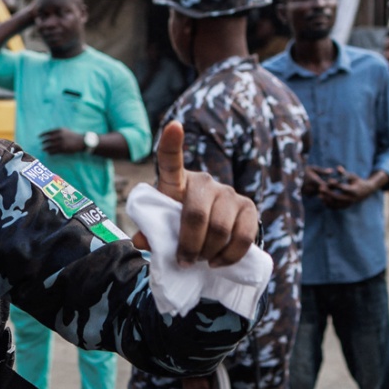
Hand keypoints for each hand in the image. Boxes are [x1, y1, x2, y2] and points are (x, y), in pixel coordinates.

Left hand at [39, 127, 86, 154]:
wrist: (82, 141)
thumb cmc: (73, 135)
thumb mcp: (65, 130)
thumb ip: (57, 132)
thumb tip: (48, 134)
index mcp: (60, 130)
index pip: (48, 132)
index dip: (42, 134)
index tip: (39, 137)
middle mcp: (60, 136)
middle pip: (48, 139)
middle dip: (44, 142)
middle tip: (41, 144)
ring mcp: (61, 142)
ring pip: (50, 146)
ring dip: (45, 148)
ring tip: (43, 149)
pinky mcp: (63, 149)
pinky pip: (54, 151)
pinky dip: (50, 152)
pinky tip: (48, 153)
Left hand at [142, 121, 257, 266]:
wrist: (210, 235)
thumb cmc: (179, 227)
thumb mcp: (162, 228)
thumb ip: (150, 232)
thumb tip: (140, 241)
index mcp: (177, 183)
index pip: (171, 160)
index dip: (171, 143)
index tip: (174, 127)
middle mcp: (205, 182)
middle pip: (197, 215)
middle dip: (189, 245)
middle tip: (185, 260)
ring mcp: (229, 193)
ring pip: (220, 229)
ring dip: (208, 253)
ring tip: (200, 260)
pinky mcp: (248, 207)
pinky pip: (243, 237)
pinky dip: (228, 256)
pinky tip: (218, 262)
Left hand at [317, 168, 383, 209]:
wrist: (365, 192)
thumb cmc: (357, 181)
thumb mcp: (352, 176)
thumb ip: (344, 173)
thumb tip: (338, 167)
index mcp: (353, 190)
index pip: (343, 188)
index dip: (335, 184)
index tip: (328, 180)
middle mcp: (351, 199)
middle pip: (337, 198)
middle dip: (328, 193)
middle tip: (320, 188)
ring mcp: (348, 204)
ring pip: (336, 204)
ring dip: (327, 200)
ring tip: (319, 195)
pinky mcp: (345, 207)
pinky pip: (336, 208)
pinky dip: (329, 205)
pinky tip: (323, 200)